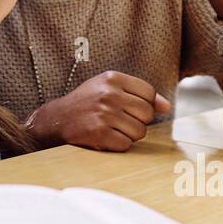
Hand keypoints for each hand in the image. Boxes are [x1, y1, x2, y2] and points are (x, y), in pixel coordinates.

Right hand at [31, 71, 171, 151]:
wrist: (56, 120)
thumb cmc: (87, 103)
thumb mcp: (109, 88)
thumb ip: (138, 93)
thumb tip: (166, 106)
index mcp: (112, 78)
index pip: (149, 92)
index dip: (144, 104)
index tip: (129, 107)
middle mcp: (108, 94)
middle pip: (147, 113)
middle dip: (138, 120)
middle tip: (120, 120)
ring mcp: (104, 114)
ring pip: (140, 131)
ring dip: (129, 134)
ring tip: (112, 128)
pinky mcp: (99, 134)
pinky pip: (126, 144)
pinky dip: (118, 145)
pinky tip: (105, 137)